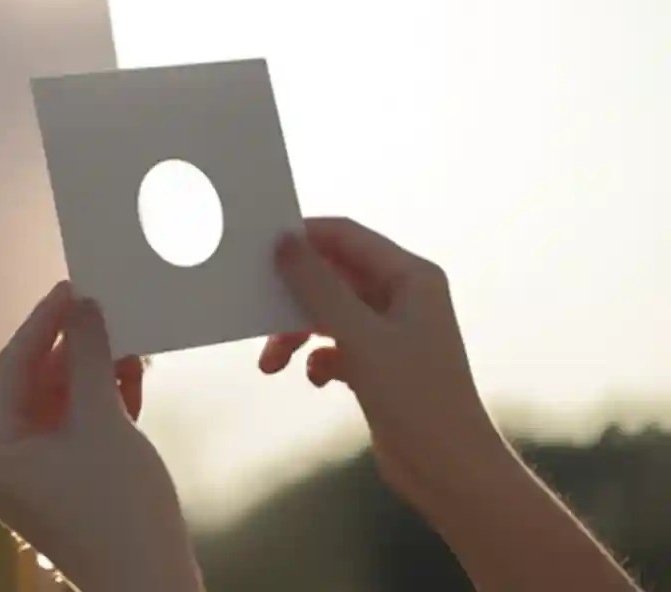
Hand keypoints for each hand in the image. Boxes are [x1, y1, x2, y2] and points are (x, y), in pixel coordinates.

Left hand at [0, 282, 200, 591]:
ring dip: (93, 372)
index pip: (10, 368)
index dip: (42, 323)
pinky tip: (133, 379)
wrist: (153, 587)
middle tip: (103, 309)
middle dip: (72, 348)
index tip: (71, 288)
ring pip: (60, 404)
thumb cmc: (120, 509)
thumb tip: (84, 311)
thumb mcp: (102, 424)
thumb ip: (88, 361)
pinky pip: (78, 429)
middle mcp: (7, 463)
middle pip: (33, 385)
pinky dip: (103, 402)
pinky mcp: (70, 485)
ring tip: (128, 343)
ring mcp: (38, 477)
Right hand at [260, 217, 642, 591]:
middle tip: (256, 311)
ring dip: (297, 335)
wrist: (449, 469)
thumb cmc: (414, 396)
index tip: (257, 247)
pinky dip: (319, 360)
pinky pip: (336, 346)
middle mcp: (403, 297)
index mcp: (411, 277)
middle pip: (333, 277)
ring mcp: (392, 332)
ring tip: (270, 363)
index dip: (304, 236)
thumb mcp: (359, 336)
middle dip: (294, 297)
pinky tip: (316, 380)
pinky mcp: (381, 364)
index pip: (347, 236)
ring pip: (329, 315)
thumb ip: (319, 286)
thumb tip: (285, 242)